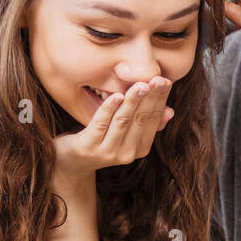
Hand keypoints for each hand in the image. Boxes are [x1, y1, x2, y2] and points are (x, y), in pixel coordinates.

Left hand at [54, 77, 172, 182]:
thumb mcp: (124, 132)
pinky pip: (100, 124)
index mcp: (139, 149)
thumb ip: (144, 121)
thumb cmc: (99, 139)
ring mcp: (106, 153)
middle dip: (151, 97)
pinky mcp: (87, 148)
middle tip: (158, 78)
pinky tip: (117, 95)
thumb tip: (170, 111)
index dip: (160, 100)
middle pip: (141, 120)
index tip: (165, 81)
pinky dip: (109, 109)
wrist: (69, 162)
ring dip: (133, 101)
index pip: (153, 120)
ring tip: (141, 84)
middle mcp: (126, 154)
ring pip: (123, 122)